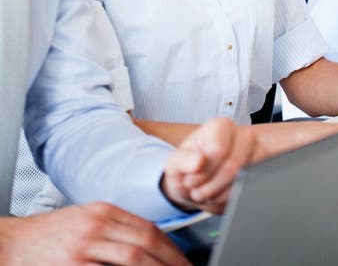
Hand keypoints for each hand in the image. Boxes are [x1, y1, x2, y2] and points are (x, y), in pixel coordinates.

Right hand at [0, 204, 188, 264]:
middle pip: (145, 244)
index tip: (184, 262)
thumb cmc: (48, 237)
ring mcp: (84, 249)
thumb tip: (147, 244)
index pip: (148, 228)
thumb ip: (114, 228)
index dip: (171, 248)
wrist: (10, 244)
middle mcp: (97, 226)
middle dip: (171, 262)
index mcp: (103, 212)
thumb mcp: (84, 221)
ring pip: (133, 259)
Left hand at [161, 117, 257, 212]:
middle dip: (211, 187)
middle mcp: (242, 137)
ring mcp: (255, 156)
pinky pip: (247, 194)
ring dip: (218, 196)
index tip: (192, 177)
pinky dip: (227, 203)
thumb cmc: (187, 167)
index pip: (218, 149)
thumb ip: (183, 160)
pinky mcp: (259, 175)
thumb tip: (199, 161)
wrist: (196, 184)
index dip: (203, 170)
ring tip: (205, 193)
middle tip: (197, 190)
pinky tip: (217, 197)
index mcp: (221, 127)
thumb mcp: (175, 163)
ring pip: (241, 183)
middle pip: (233, 167)